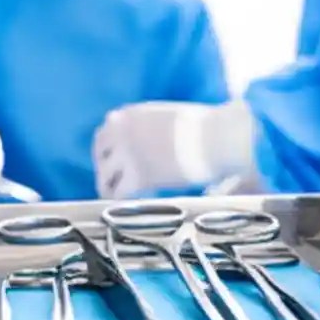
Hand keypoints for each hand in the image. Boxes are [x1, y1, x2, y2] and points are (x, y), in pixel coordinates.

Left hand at [92, 100, 255, 198]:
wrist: (219, 137)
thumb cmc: (210, 126)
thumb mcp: (175, 116)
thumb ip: (159, 124)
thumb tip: (168, 135)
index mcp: (134, 113)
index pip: (108, 126)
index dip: (110, 143)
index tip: (114, 154)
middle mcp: (125, 131)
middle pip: (100, 150)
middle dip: (104, 163)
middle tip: (109, 178)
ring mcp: (129, 154)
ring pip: (105, 173)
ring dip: (107, 184)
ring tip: (112, 196)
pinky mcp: (139, 176)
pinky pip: (118, 192)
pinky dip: (118, 199)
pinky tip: (123, 206)